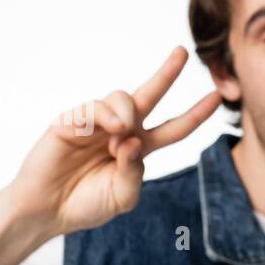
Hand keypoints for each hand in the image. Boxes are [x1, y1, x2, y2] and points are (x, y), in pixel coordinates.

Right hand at [8, 46, 221, 236]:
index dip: (195, 114)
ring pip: (123, 97)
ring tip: (119, 139)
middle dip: (167, 73)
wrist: (47, 211)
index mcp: (139, 149)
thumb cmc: (86, 204)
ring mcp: (97, 123)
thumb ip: (135, 173)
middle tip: (183, 53)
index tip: (217, 97)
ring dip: (129, 114)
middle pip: (150, 95)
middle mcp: (121, 130)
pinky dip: (107, 115)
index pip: (174, 128)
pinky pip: (96, 106)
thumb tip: (133, 140)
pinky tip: (112, 129)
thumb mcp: (123, 197)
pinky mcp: (72, 120)